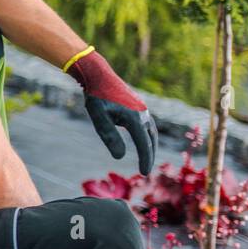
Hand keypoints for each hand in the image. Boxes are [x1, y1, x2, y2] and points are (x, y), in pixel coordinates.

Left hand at [66, 49, 157, 175]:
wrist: (99, 75)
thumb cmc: (96, 96)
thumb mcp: (99, 118)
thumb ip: (109, 137)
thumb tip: (119, 157)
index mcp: (135, 117)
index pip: (143, 144)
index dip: (145, 159)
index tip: (144, 173)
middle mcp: (143, 114)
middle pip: (151, 140)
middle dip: (149, 155)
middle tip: (145, 171)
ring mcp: (142, 109)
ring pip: (151, 132)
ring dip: (149, 146)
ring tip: (146, 158)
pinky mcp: (139, 107)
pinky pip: (146, 125)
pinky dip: (146, 136)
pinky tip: (141, 141)